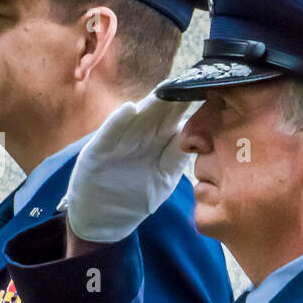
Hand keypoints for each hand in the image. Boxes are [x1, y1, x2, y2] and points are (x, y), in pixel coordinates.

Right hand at [65, 94, 190, 242]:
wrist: (104, 219)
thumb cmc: (136, 198)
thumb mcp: (163, 181)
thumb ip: (176, 161)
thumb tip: (199, 141)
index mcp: (157, 144)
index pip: (175, 121)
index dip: (188, 107)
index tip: (204, 92)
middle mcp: (139, 138)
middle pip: (158, 115)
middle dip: (173, 100)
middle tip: (189, 82)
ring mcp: (119, 143)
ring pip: (137, 119)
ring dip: (150, 105)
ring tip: (164, 90)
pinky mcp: (98, 152)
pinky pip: (110, 134)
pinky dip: (118, 122)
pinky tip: (130, 109)